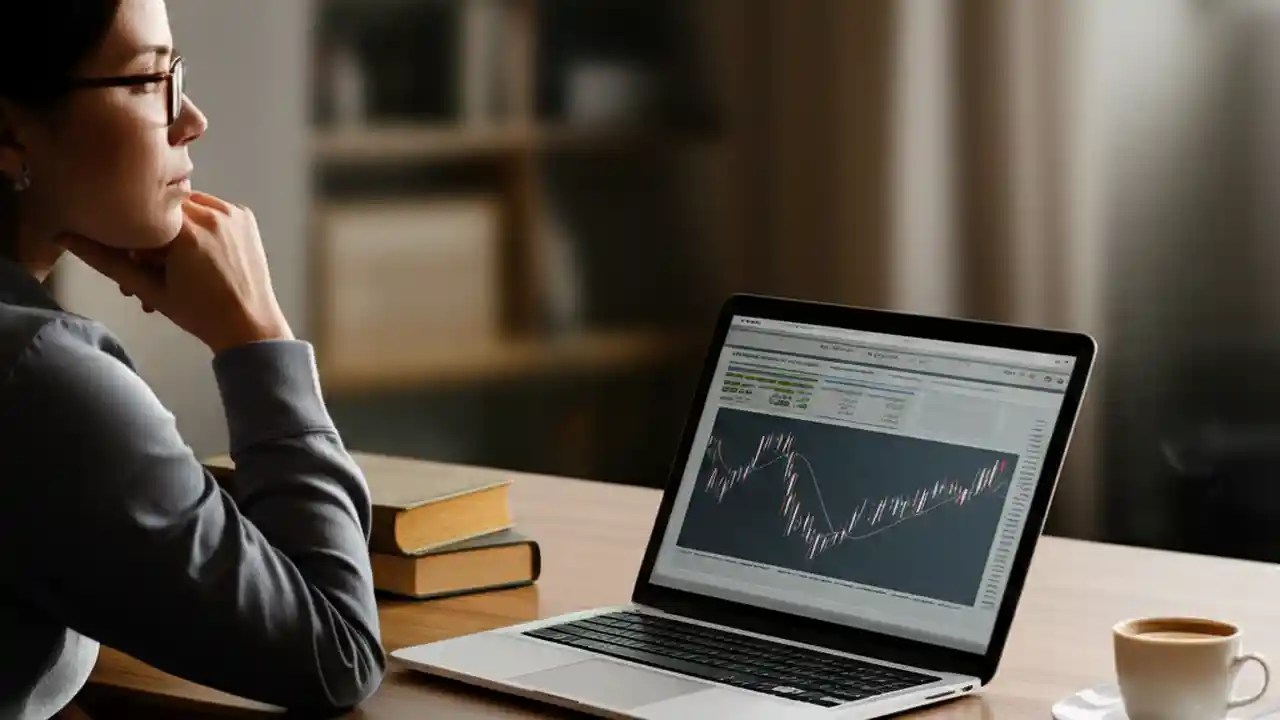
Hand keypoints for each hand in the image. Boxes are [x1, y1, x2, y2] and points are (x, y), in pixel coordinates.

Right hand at [59, 192, 293, 353]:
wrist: (250, 326)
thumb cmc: (200, 314)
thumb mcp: (149, 289)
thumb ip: (107, 261)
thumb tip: (66, 237)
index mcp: (189, 231)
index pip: (142, 215)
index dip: (133, 238)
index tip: (137, 265)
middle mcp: (214, 214)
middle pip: (164, 209)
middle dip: (154, 237)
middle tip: (154, 271)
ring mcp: (233, 213)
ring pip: (186, 207)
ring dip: (176, 230)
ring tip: (177, 266)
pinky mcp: (245, 217)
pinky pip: (211, 210)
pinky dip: (199, 226)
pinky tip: (200, 256)